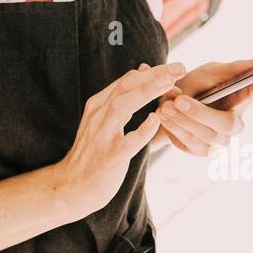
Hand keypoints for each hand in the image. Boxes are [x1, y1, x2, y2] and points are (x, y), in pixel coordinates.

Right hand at [58, 62, 179, 214]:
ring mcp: (102, 136)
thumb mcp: (103, 120)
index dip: (151, 72)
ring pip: (122, 106)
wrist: (73, 185)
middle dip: (153, 75)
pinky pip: (127, 141)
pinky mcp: (109, 157)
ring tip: (170, 85)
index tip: (174, 67)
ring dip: (147, 93)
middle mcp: (98, 116)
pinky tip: (156, 120)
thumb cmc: (93, 152)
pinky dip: (142, 129)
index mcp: (98, 106)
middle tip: (180, 68)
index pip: (126, 81)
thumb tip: (141, 70)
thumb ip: (122, 97)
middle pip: (125, 87)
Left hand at [153, 58, 252, 156]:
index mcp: (240, 99)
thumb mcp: (210, 73)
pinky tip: (163, 116)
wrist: (168, 105)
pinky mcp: (203, 150)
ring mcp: (220, 139)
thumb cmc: (196, 86)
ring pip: (207, 136)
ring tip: (165, 106)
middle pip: (227, 124)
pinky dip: (175, 129)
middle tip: (179, 100)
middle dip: (200, 112)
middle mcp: (234, 122)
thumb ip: (233, 69)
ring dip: (183, 120)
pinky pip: (191, 144)